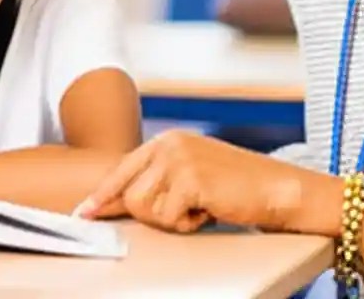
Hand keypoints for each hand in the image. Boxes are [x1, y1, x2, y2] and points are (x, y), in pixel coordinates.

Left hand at [76, 130, 340, 234]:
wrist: (279, 189)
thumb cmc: (237, 187)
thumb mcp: (191, 174)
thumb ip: (158, 181)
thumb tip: (120, 203)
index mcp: (166, 140)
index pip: (122, 170)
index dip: (102, 196)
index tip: (84, 213)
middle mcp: (168, 144)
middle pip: (130, 196)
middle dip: (153, 215)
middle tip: (188, 211)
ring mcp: (178, 159)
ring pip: (145, 209)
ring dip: (172, 219)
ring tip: (200, 207)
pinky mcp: (189, 180)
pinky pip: (168, 218)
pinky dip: (189, 224)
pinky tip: (211, 210)